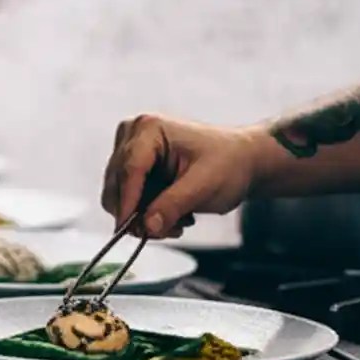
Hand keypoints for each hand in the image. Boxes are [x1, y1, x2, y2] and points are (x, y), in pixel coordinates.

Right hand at [102, 115, 262, 238]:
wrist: (242, 161)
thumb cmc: (229, 164)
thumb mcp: (205, 185)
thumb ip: (174, 205)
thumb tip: (148, 226)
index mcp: (149, 129)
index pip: (129, 169)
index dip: (127, 203)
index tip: (127, 230)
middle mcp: (133, 136)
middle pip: (117, 185)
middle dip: (139, 214)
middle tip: (171, 231)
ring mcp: (131, 152)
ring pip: (119, 197)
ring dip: (146, 217)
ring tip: (180, 220)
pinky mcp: (135, 169)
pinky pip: (128, 201)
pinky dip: (148, 214)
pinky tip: (175, 214)